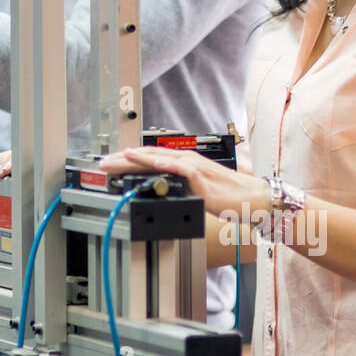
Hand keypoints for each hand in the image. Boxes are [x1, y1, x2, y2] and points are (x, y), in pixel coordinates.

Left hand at [99, 146, 268, 217]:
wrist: (252, 198)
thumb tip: (159, 192)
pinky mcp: (201, 178)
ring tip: (117, 160)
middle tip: (103, 163)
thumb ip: (178, 187)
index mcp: (184, 163)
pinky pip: (179, 169)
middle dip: (124, 159)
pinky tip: (149, 162)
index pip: (151, 159)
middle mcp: (186, 160)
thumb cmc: (228, 196)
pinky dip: (163, 164)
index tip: (110, 165)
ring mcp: (194, 167)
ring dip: (137, 159)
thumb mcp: (196, 190)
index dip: (128, 161)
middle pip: (149, 156)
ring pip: (160, 158)